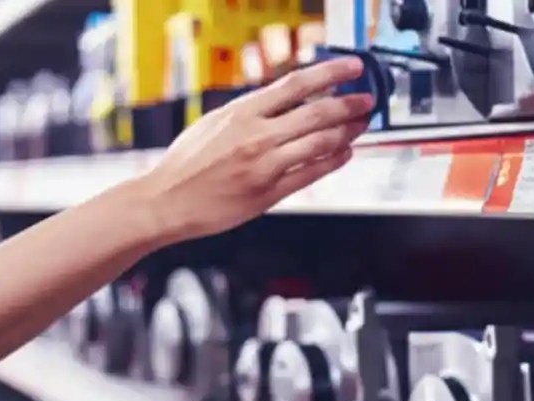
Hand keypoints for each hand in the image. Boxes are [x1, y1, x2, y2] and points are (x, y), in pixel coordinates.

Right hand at [134, 57, 373, 245]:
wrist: (166, 200)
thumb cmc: (188, 163)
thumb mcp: (216, 122)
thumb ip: (252, 111)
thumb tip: (288, 98)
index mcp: (242, 112)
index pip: (296, 84)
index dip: (331, 73)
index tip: (352, 67)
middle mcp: (256, 136)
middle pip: (317, 113)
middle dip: (350, 104)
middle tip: (368, 100)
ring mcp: (265, 166)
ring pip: (321, 143)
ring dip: (348, 132)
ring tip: (361, 125)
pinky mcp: (269, 193)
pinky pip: (312, 174)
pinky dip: (334, 161)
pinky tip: (346, 152)